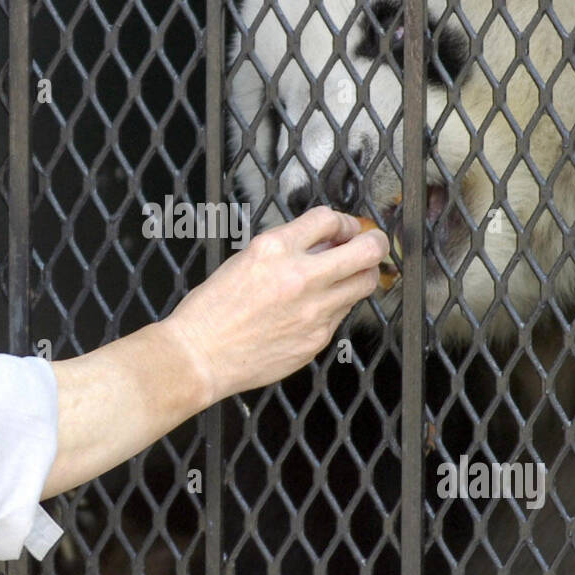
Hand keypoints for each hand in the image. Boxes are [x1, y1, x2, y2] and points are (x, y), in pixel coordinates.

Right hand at [158, 206, 387, 405]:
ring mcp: (313, 310)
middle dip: (374, 243)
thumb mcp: (245, 260)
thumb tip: (322, 243)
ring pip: (364, 284)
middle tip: (371, 244)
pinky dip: (337, 305)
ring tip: (349, 275)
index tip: (343, 229)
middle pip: (365, 250)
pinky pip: (342, 314)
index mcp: (274, 249)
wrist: (200, 355)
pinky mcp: (317, 338)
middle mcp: (299, 277)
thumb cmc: (212, 310)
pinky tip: (317, 307)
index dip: (342, 221)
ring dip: (362, 274)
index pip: (328, 219)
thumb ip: (286, 249)